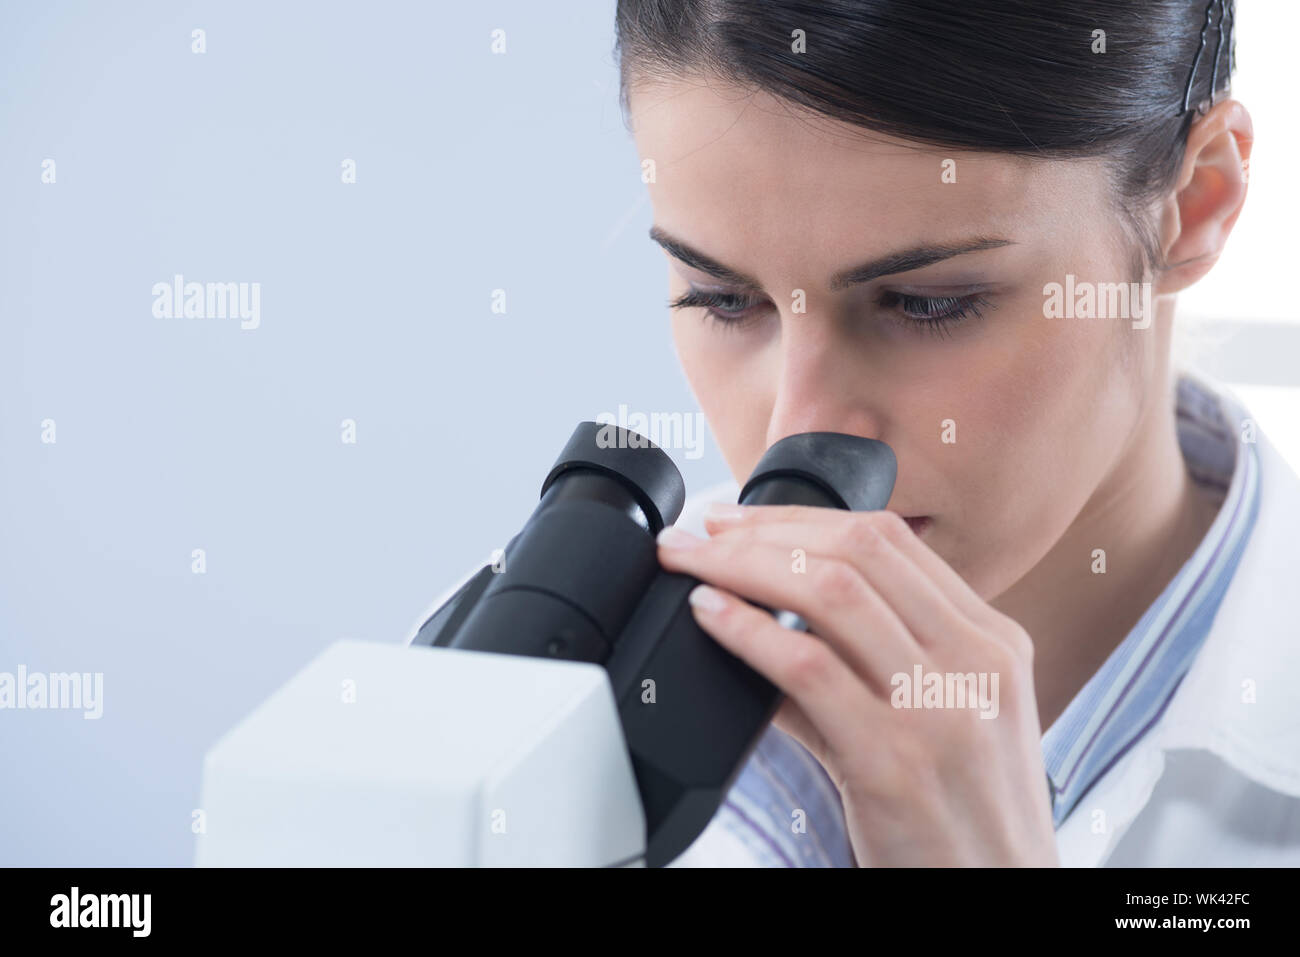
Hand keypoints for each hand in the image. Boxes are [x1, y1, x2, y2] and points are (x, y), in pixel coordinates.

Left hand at [655, 504, 1058, 866]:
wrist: (998, 897)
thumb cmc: (964, 815)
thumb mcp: (946, 719)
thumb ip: (874, 663)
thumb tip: (767, 621)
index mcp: (993, 641)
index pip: (893, 539)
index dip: (803, 516)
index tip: (741, 519)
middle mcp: (976, 662)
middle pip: (858, 550)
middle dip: (763, 530)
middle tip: (700, 534)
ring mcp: (939, 708)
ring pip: (830, 592)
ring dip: (742, 566)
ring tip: (691, 567)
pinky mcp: (895, 762)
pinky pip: (808, 668)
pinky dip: (748, 631)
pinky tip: (711, 617)